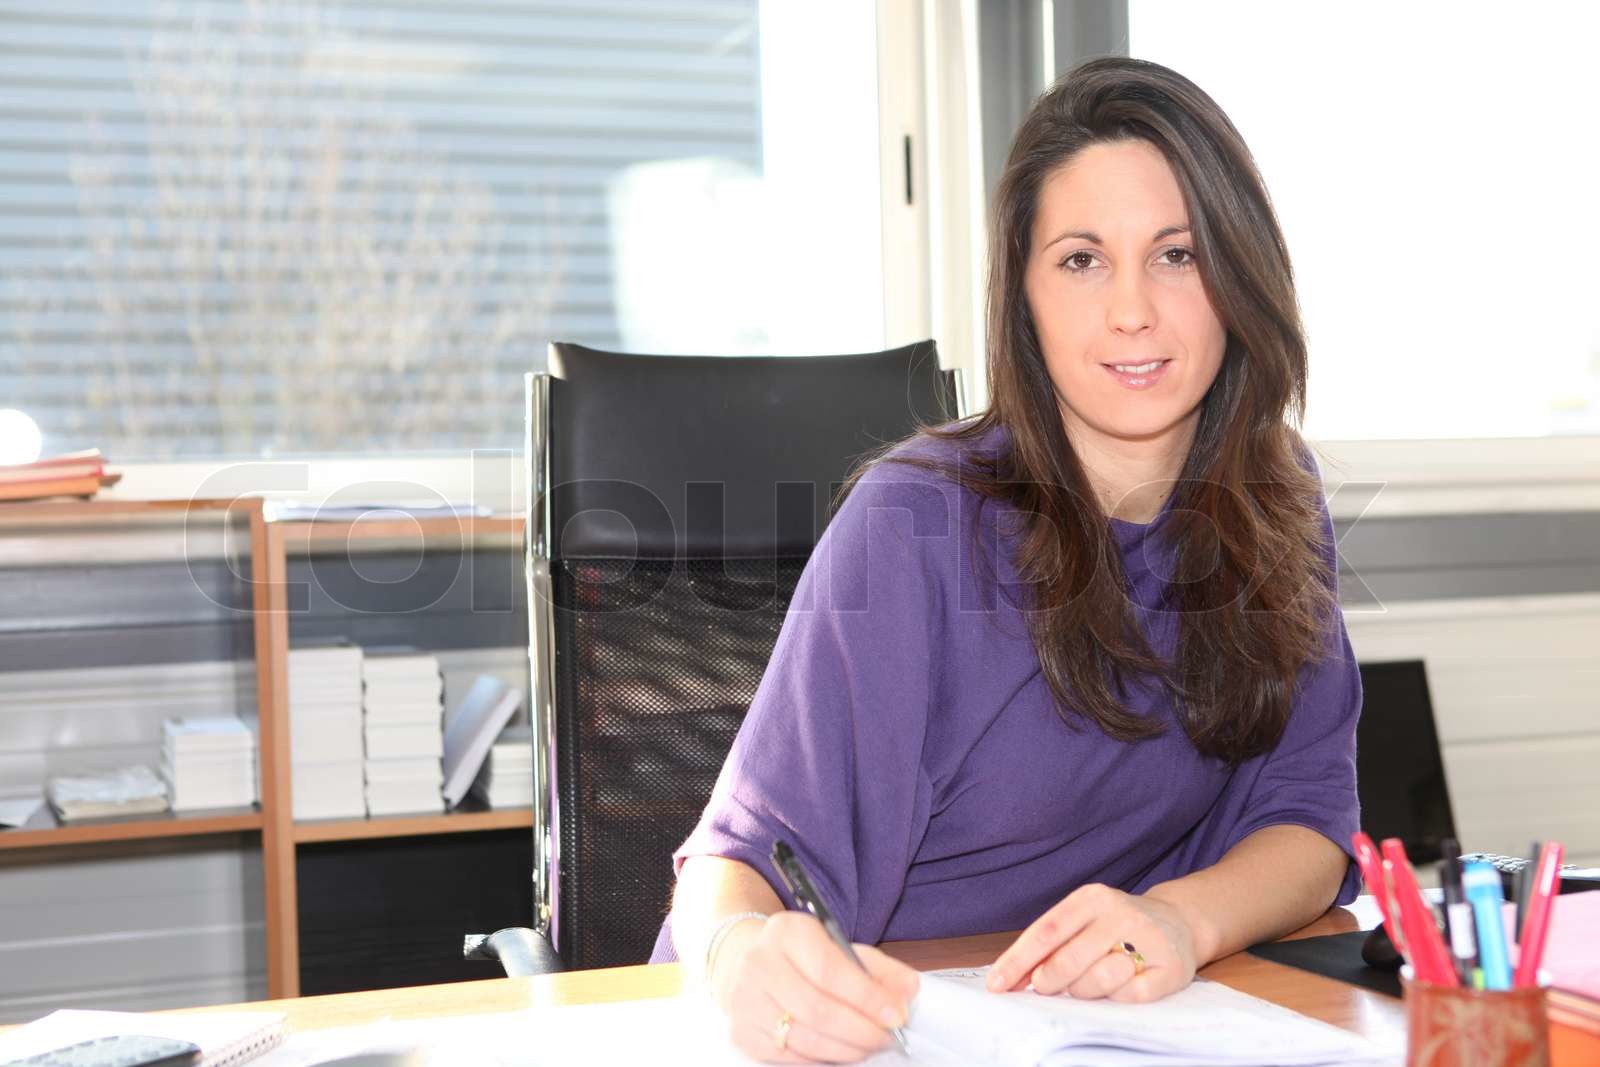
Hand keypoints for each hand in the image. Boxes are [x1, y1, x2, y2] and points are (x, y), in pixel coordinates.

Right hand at [708, 911, 919, 1062]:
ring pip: (805, 1038)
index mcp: (787, 932)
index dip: (867, 997)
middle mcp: (759, 963)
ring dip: (846, 1049)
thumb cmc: (800, 954)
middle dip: (861, 1030)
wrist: (743, 959)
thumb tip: (908, 991)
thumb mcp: (838, 946)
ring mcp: (745, 1000)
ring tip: (868, 1046)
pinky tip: (840, 1051)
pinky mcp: (742, 1032)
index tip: (895, 1015)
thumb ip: (877, 968)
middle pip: (818, 1009)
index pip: (830, 970)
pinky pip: (790, 1057)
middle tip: (886, 1037)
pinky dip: (822, 1059)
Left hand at [985, 883, 1198, 1002]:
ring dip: (1084, 991)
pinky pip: (1129, 996)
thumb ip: (1050, 944)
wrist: (1179, 921)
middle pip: (1068, 959)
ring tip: (1089, 983)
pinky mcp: (1170, 967)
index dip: (1017, 961)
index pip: (1046, 932)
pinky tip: (1120, 986)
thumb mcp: (1083, 920)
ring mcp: (1148, 938)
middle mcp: (1120, 913)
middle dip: (1049, 981)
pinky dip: (1117, 998)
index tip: (996, 985)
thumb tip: (1009, 977)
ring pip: (1098, 979)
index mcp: (1091, 898)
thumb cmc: (1117, 926)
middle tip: (1046, 987)